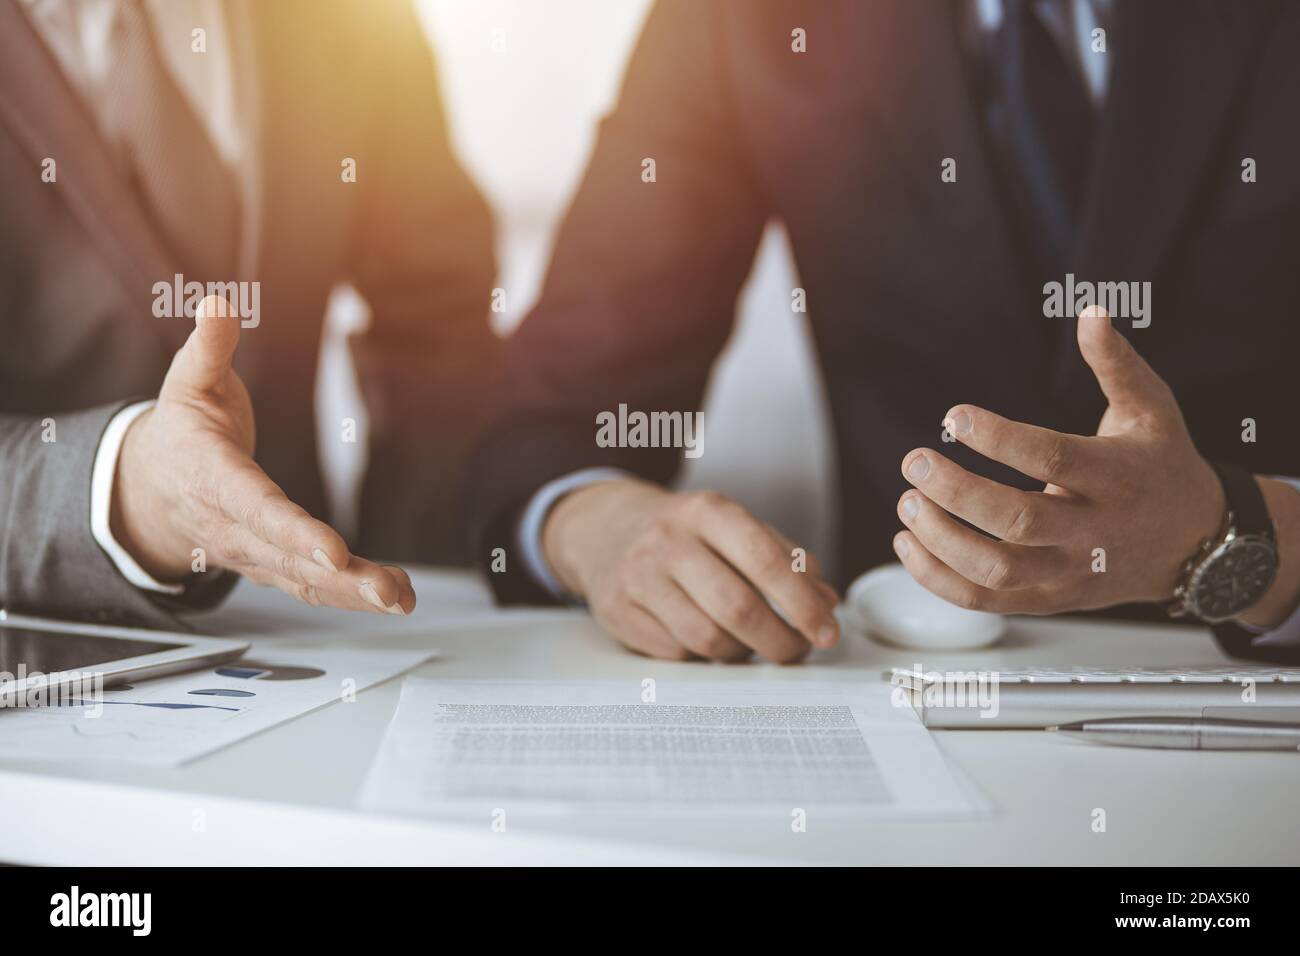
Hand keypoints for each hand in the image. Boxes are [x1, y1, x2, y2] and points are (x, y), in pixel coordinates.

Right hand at [112, 295, 415, 614]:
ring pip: (303, 580)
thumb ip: (208, 347)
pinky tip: (391, 598)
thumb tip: (219, 304)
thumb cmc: (183, 430)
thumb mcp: (188, 381)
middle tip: (388, 590)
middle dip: (339, 577)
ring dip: (354, 593)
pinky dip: (350, 596)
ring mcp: (251, 553)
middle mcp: (232, 526)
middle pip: (287, 557)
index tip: (332, 549)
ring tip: (401, 598)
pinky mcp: (270, 565)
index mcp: (213, 478)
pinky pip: (309, 587)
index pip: (256, 507)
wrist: (150, 487)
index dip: (293, 532)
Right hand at [543, 479, 839, 661]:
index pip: (767, 561)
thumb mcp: (734, 527)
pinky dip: (704, 656)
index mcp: (708, 511)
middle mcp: (669, 541)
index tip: (827, 630)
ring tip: (752, 644)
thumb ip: (785, 559)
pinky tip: (708, 639)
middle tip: (798, 650)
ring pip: (708, 640)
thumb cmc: (686, 533)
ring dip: (743, 653)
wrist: (604, 529)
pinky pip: (678, 654)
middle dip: (780, 641)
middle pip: (738, 609)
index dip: (804, 604)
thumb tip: (827, 601)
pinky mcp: (618, 612)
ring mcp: (638, 578)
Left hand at [892, 306, 1226, 614]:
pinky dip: (938, 578)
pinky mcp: (1050, 599)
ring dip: (940, 539)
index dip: (998, 438)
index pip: (1052, 458)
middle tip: (915, 461)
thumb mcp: (1151, 409)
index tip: (954, 416)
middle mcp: (1094, 530)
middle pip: (1017, 521)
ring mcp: (1070, 571)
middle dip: (956, 492)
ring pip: (996, 570)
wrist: (1196, 544)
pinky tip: (909, 543)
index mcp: (1118, 477)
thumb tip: (1090, 313)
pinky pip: (986, 600)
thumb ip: (1115, 363)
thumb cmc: (1161, 467)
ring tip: (907, 503)